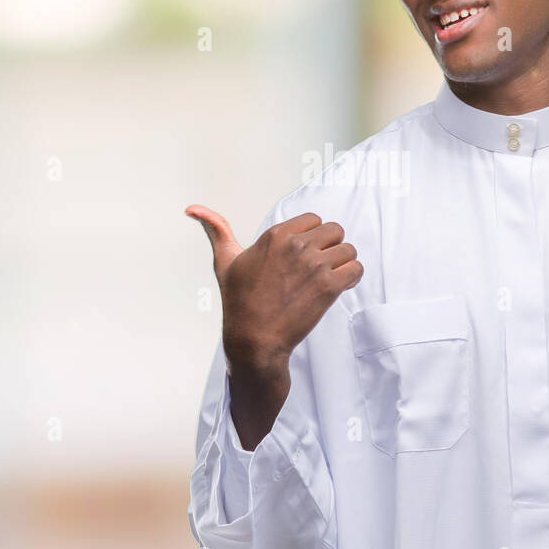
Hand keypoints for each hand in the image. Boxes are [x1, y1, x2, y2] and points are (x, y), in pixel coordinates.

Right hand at [186, 204, 361, 446]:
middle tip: (318, 268)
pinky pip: (356, 269)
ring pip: (349, 249)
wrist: (253, 340)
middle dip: (330, 248)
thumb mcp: (225, 261)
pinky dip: (352, 278)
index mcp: (276, 235)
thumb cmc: (238, 301)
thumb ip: (216, 230)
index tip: (304, 255)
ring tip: (328, 280)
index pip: (314, 219)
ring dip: (343, 264)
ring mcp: (314, 265)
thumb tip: (193, 209)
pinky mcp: (329, 286)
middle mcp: (296, 245)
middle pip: (335, 231)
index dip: (313, 237)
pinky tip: (337, 289)